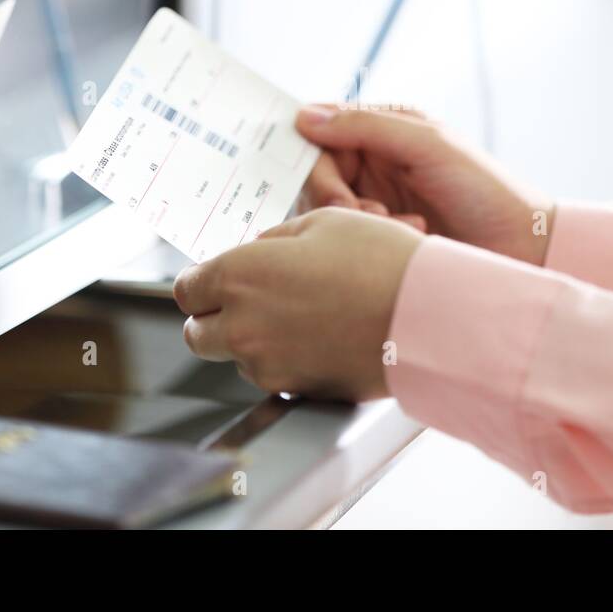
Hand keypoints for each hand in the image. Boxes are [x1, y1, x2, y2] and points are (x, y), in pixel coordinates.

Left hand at [174, 207, 421, 399]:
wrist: (427, 315)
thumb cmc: (380, 262)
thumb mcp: (323, 223)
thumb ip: (275, 240)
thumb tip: (259, 252)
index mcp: (239, 275)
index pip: (185, 290)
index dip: (201, 282)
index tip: (216, 280)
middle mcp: (242, 325)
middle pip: (196, 334)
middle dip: (214, 317)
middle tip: (246, 301)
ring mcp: (267, 364)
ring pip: (235, 357)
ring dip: (250, 339)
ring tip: (298, 314)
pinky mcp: (296, 388)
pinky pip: (271, 374)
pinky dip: (282, 358)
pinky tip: (318, 335)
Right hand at [297, 105, 552, 266]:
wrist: (523, 247)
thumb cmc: (487, 189)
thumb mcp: (428, 145)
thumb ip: (366, 126)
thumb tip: (304, 116)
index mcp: (386, 129)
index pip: (322, 132)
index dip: (315, 158)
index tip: (332, 187)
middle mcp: (377, 161)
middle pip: (319, 175)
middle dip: (338, 197)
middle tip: (371, 214)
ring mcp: (378, 199)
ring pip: (331, 209)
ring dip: (360, 220)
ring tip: (403, 227)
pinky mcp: (383, 235)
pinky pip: (350, 235)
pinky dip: (375, 238)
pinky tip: (411, 238)